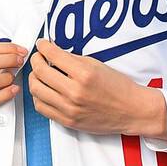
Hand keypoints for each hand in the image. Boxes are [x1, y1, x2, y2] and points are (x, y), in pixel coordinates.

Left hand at [28, 39, 166, 137]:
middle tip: (39, 57)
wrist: (132, 110)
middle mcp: (75, 92)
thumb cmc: (119, 88)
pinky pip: (42, 107)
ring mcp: (69, 109)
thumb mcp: (98, 65)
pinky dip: (39, 96)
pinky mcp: (67, 121)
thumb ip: (73, 59)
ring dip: (34, 78)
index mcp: (84, 74)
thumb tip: (54, 54)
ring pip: (36, 90)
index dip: (43, 46)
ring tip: (39, 74)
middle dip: (36, 60)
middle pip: (40, 72)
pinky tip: (44, 90)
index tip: (42, 44)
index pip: (53, 55)